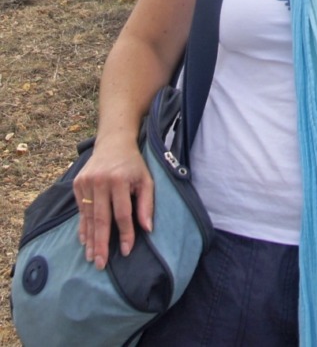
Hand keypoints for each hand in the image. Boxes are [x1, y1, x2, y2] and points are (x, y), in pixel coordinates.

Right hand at [74, 134, 153, 268]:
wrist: (113, 143)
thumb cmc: (133, 165)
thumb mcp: (146, 180)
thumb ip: (147, 204)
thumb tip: (147, 229)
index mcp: (120, 180)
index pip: (123, 214)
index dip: (125, 234)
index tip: (126, 251)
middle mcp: (100, 182)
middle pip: (101, 219)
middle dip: (101, 244)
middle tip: (101, 264)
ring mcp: (86, 183)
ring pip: (88, 217)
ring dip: (89, 239)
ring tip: (91, 257)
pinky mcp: (77, 185)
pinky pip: (80, 211)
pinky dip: (83, 227)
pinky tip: (84, 241)